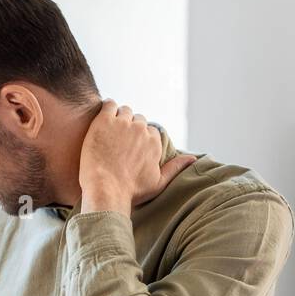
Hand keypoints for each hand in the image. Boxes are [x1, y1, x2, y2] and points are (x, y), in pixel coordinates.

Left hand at [79, 99, 194, 213]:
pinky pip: (109, 104)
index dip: (141, 138)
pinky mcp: (105, 120)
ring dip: (119, 118)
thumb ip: (175, 167)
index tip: (131, 147)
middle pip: (138, 120)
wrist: (106, 190)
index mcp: (154, 142)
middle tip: (118, 141)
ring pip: (124, 111)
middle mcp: (141, 129)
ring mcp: (123, 123)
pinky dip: (107, 109)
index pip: (150, 131)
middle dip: (130, 128)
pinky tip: (102, 121)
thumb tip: (193, 158)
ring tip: (109, 133)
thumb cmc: (131, 191)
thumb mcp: (159, 183)